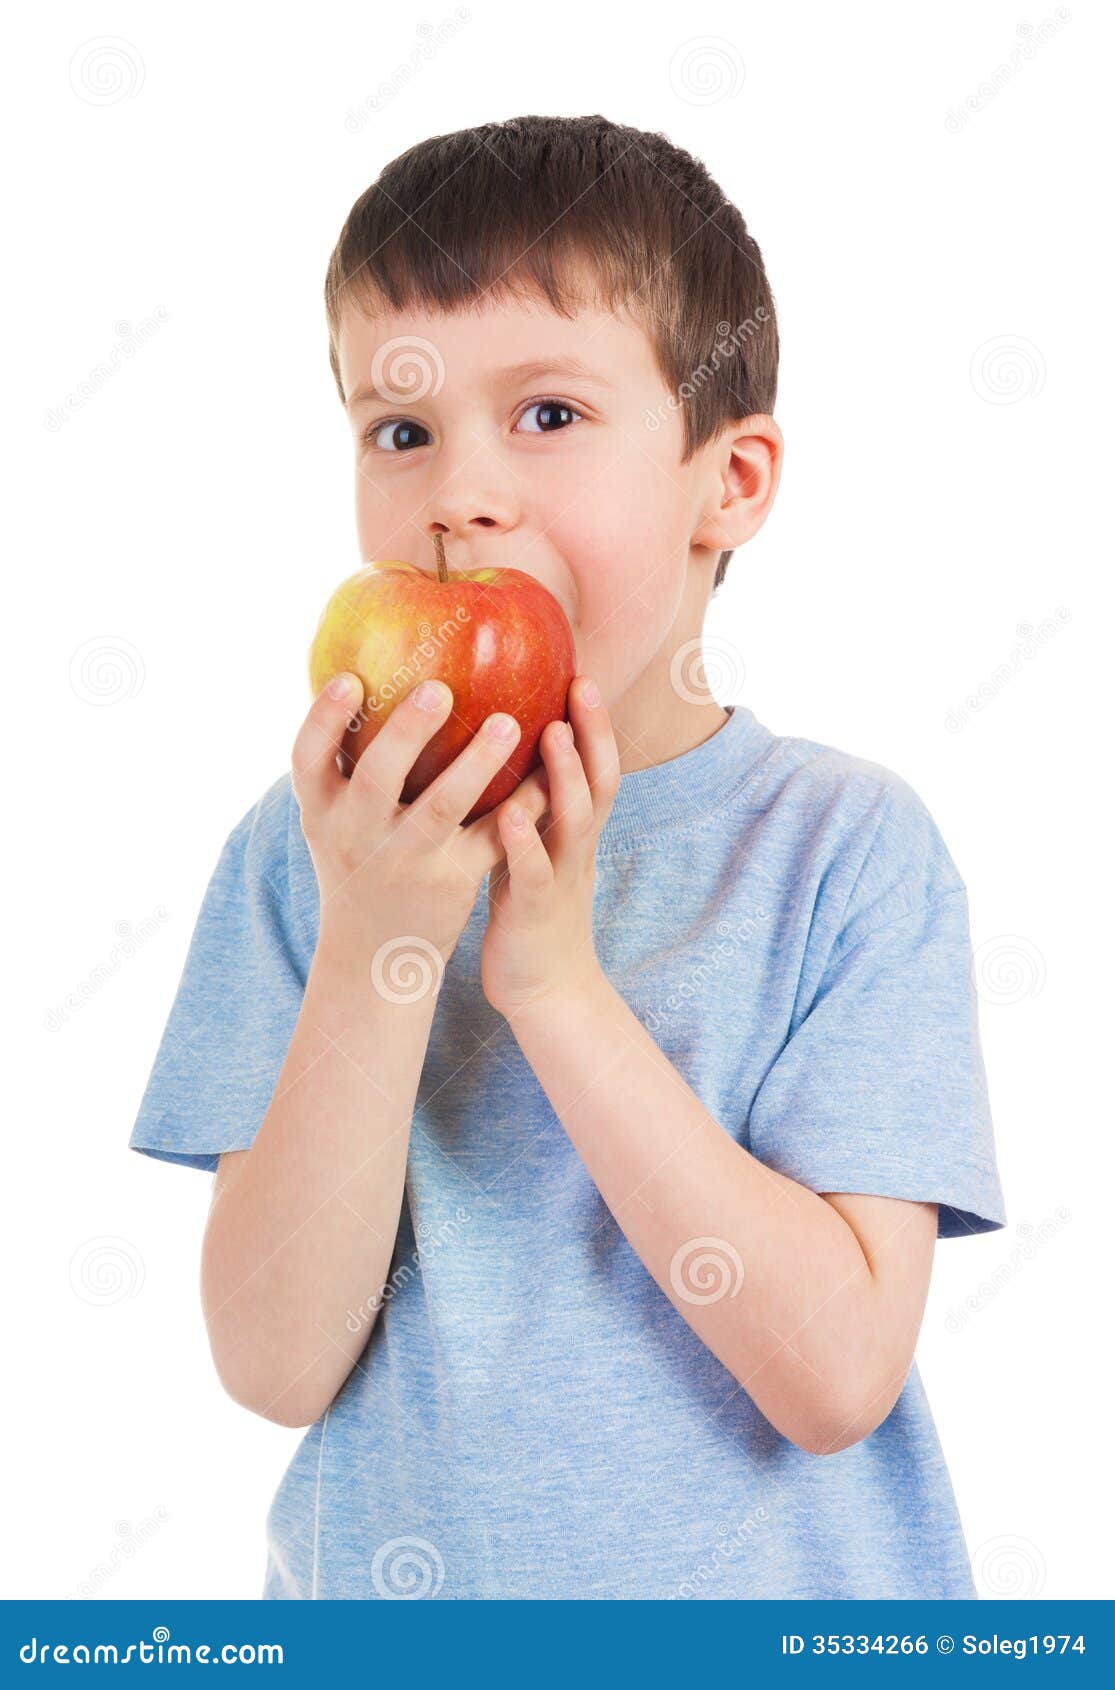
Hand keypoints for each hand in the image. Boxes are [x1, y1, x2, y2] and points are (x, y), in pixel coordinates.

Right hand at [291, 675, 550, 977]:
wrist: (375, 953)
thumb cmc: (357, 862)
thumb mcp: (333, 819)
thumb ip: (343, 761)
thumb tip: (359, 671)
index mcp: (322, 810)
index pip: (306, 759)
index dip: (324, 718)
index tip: (348, 678)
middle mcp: (358, 835)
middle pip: (377, 779)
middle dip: (406, 733)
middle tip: (439, 688)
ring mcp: (406, 860)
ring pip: (442, 807)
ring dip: (476, 763)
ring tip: (508, 722)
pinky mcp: (452, 882)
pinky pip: (493, 835)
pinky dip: (523, 803)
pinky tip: (548, 770)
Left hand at [480, 675, 620, 1017]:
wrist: (545, 991)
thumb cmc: (527, 910)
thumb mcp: (531, 848)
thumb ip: (521, 802)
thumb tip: (490, 747)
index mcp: (575, 831)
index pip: (596, 767)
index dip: (595, 723)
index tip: (582, 672)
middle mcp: (577, 848)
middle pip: (599, 782)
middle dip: (594, 733)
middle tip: (583, 683)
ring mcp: (562, 878)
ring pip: (574, 821)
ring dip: (565, 776)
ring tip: (552, 733)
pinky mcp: (535, 911)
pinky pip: (533, 872)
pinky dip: (525, 841)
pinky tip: (509, 814)